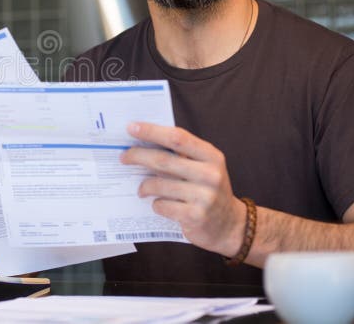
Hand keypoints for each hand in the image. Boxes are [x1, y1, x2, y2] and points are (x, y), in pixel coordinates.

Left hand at [121, 122, 246, 256]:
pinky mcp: (195, 216)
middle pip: (163, 160)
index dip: (152, 131)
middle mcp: (210, 174)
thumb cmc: (208, 190)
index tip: (132, 128)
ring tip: (141, 188)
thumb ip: (181, 154)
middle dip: (138, 156)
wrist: (230, 225)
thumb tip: (143, 142)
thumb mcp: (203, 167)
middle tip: (123, 157)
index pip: (178, 138)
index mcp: (211, 156)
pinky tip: (158, 204)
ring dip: (144, 186)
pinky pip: (162, 205)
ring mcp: (204, 197)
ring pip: (159, 184)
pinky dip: (155, 204)